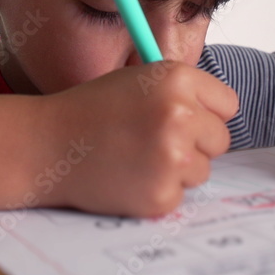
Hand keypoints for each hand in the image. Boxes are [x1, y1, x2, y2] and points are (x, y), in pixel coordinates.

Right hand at [42, 62, 236, 216]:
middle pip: (220, 139)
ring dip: (176, 169)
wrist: (47, 145)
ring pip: (202, 170)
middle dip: (195, 143)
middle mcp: (180, 115)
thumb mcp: (137, 79)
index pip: (227, 104)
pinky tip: (127, 177)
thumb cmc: (89, 111)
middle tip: (153, 141)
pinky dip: (156, 191)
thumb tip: (219, 115)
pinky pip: (179, 195)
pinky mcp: (161, 194)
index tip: (185, 119)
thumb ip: (181, 92)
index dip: (206, 113)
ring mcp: (172, 158)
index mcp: (176, 78)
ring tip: (135, 157)